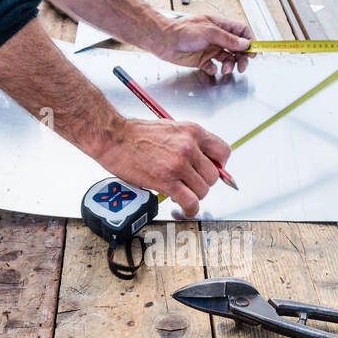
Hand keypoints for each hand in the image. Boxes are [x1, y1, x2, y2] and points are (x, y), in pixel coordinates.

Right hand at [93, 116, 230, 216]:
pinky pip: (190, 201)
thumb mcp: (171, 129)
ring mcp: (178, 164)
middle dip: (203, 183)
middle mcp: (188, 146)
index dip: (219, 166)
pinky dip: (190, 208)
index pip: (223, 152)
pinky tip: (184, 207)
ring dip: (194, 195)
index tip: (211, 171)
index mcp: (192, 131)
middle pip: (213, 176)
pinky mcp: (166, 181)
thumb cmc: (137, 134)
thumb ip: (190, 143)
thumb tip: (205, 161)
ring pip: (203, 190)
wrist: (114, 138)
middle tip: (190, 184)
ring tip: (181, 192)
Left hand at [149, 14, 252, 75]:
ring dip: (230, 65)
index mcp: (220, 26)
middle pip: (237, 48)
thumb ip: (228, 39)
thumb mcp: (209, 32)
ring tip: (226, 68)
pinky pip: (214, 66)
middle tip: (243, 65)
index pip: (241, 32)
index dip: (249, 41)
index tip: (254, 51)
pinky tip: (211, 67)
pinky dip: (215, 69)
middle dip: (242, 57)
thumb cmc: (182, 31)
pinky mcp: (202, 60)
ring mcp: (210, 49)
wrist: (164, 41)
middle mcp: (217, 38)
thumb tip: (245, 44)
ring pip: (228, 59)